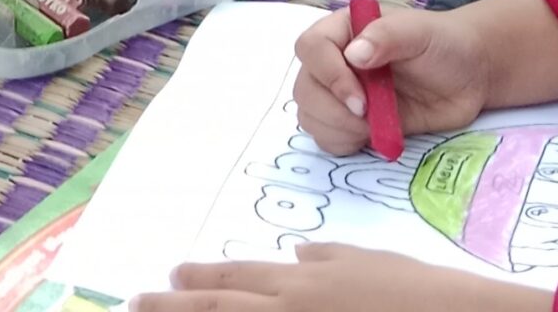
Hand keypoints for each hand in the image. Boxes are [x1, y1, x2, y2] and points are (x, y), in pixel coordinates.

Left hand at [132, 246, 553, 311]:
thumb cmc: (420, 290)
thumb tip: (298, 252)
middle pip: (219, 308)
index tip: (169, 277)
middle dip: (174, 306)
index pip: (238, 278)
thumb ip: (332, 258)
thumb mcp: (373, 261)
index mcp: (306, 280)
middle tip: (137, 303)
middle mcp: (292, 308)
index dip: (200, 279)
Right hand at [291, 5, 491, 156]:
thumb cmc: (444, 44)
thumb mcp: (420, 32)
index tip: (360, 99)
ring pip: (309, 115)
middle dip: (333, 109)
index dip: (328, 75)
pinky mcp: (353, 123)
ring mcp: (341, 94)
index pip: (312, 48)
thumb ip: (387, 37)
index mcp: (344, 30)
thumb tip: (354, 55)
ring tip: (373, 126)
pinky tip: (368, 136)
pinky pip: (326, 137)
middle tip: (369, 117)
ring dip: (337, 128)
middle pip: (305, 87)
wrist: (469, 76)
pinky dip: (341, 142)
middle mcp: (335, 61)